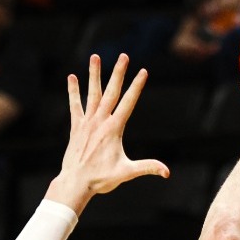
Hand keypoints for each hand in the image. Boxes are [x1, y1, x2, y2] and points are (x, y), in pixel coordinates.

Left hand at [47, 54, 168, 209]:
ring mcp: (86, 123)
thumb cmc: (101, 179)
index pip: (128, 103)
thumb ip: (147, 167)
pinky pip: (74, 105)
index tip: (143, 71)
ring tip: (95, 57)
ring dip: (94, 75)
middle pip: (111, 92)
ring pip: (92, 94)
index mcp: (113, 129)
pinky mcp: (76, 127)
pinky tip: (72, 77)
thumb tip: (167, 171)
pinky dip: (73, 92)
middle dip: (118, 73)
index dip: (136, 86)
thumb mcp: (126, 173)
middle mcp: (100, 121)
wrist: (75, 183)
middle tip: (124, 56)